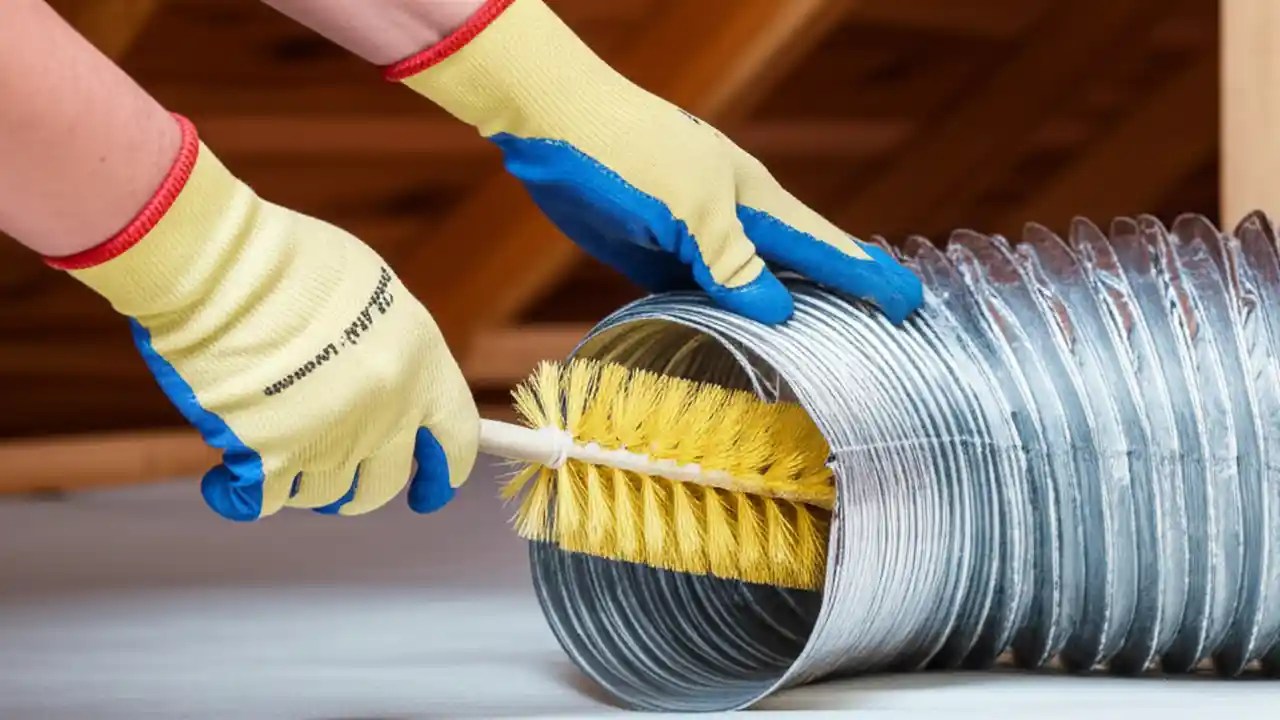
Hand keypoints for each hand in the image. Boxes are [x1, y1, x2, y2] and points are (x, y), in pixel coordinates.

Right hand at [48, 116, 477, 519]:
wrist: (218, 263)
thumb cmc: (285, 261)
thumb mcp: (371, 293)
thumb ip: (389, 350)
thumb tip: (390, 388)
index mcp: (420, 363)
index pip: (457, 439)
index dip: (443, 470)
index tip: (429, 490)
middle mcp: (386, 411)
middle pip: (383, 483)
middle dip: (358, 484)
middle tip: (329, 467)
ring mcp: (330, 438)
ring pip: (323, 494)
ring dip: (299, 480)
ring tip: (270, 442)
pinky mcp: (267, 458)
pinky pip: (262, 503)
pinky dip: (239, 495)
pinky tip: (223, 479)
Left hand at [386, 0, 922, 324]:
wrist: (557, 127)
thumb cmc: (632, 154)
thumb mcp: (691, 207)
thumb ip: (733, 261)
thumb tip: (777, 311)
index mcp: (755, 202)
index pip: (826, 246)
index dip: (867, 277)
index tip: (910, 303)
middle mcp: (733, 223)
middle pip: (794, 271)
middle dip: (835, 300)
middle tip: (877, 334)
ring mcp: (695, 240)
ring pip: (747, 289)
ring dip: (776, 319)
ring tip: (815, 355)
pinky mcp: (656, 255)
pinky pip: (699, 296)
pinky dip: (719, 321)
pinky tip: (731, 346)